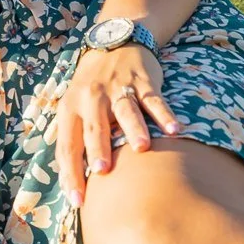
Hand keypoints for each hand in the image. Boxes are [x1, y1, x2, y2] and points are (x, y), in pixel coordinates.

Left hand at [56, 43, 180, 205]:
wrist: (114, 42)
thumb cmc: (91, 88)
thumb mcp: (74, 108)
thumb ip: (73, 139)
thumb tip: (68, 182)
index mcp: (71, 109)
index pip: (67, 145)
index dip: (70, 173)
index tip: (77, 201)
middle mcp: (92, 99)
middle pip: (94, 127)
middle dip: (97, 148)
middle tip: (102, 172)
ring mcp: (118, 89)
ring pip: (125, 111)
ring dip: (133, 129)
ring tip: (141, 148)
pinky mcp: (142, 82)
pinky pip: (154, 100)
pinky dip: (165, 114)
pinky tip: (175, 130)